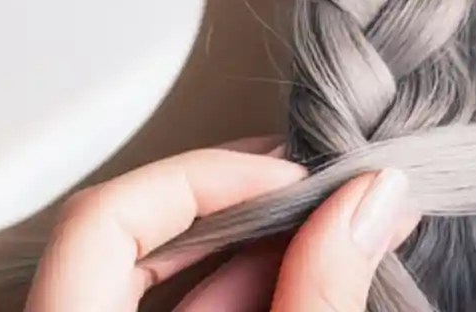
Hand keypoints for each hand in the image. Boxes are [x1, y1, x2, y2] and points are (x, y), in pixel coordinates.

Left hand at [25, 141, 415, 311]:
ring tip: (342, 231)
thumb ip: (321, 295)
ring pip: (156, 287)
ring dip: (255, 254)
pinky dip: (244, 296)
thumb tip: (374, 197)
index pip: (101, 222)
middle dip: (239, 208)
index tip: (285, 178)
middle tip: (319, 188)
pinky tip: (310, 279)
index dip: (198, 180)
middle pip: (129, 241)